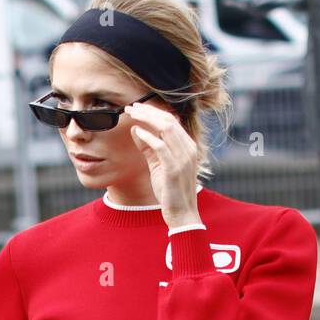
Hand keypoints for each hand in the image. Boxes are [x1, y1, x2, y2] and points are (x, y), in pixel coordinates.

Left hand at [124, 101, 201, 229]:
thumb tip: (136, 129)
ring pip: (166, 129)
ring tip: (132, 114)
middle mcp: (188, 149)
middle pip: (168, 121)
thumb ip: (148, 148)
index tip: (137, 107)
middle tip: (131, 106)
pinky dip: (148, 137)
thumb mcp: (157, 165)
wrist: (181, 214)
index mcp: (187, 146)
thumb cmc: (170, 191)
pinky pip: (161, 147)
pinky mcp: (174, 169)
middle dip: (149, 111)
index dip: (153, 112)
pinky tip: (137, 131)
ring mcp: (183, 158)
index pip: (171, 121)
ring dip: (147, 119)